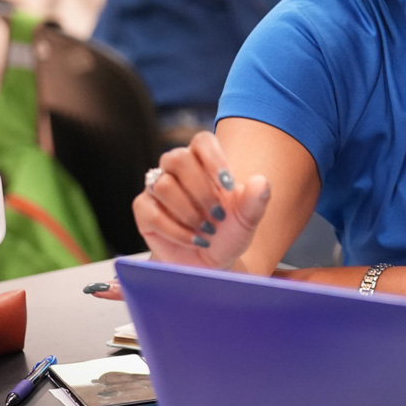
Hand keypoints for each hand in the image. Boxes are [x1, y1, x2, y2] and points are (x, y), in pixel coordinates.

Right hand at [135, 131, 270, 268]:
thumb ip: (256, 200)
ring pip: (163, 185)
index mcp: (203, 161)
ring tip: (207, 230)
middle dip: (201, 190)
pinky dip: (176, 230)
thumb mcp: (247, 219)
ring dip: (189, 212)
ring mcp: (156, 188)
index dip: (214, 159)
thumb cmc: (228, 233)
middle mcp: (176, 169)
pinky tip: (195, 240)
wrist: (209, 264)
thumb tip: (261, 181)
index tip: (229, 186)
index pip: (202, 141)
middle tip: (219, 216)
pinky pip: (151, 212)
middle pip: (177, 158)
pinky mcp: (144, 210)